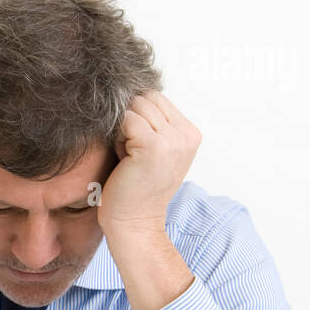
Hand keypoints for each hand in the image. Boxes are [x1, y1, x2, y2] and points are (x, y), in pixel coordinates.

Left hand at [98, 91, 200, 236]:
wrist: (133, 221)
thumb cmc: (134, 186)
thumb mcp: (153, 148)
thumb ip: (153, 122)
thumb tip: (131, 89)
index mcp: (191, 133)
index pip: (157, 98)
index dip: (139, 117)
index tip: (139, 148)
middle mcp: (187, 135)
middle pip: (146, 99)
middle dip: (131, 121)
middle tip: (132, 153)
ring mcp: (174, 140)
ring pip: (136, 107)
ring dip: (124, 130)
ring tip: (130, 157)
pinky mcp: (155, 145)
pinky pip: (127, 120)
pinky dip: (119, 138)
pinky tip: (125, 159)